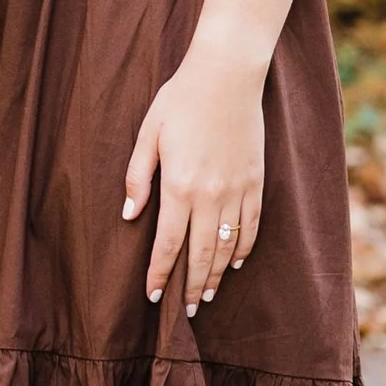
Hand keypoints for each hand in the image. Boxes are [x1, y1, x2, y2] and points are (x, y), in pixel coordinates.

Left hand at [122, 45, 266, 312]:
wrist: (227, 74)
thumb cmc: (181, 99)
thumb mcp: (148, 133)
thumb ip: (138, 176)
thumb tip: (129, 214)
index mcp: (179, 184)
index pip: (167, 243)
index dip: (160, 273)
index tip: (153, 295)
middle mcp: (210, 194)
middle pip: (201, 253)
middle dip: (191, 286)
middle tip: (186, 311)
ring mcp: (237, 189)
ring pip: (228, 244)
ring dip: (218, 274)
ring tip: (208, 295)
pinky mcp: (256, 180)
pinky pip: (252, 224)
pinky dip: (244, 248)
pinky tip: (237, 262)